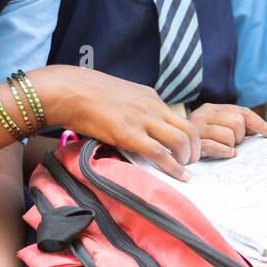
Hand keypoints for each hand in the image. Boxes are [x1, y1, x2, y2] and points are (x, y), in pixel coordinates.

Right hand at [32, 66, 200, 180]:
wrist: (70, 90)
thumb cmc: (88, 94)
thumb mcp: (122, 96)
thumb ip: (135, 110)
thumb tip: (138, 128)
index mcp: (151, 98)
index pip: (180, 119)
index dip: (189, 137)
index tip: (188, 151)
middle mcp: (153, 107)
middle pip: (190, 129)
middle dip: (196, 150)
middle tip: (191, 163)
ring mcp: (142, 119)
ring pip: (180, 141)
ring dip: (187, 159)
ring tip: (184, 171)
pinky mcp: (129, 133)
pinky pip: (160, 153)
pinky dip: (173, 167)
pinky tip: (179, 177)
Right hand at [188, 103, 266, 158]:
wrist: (164, 140)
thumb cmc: (196, 139)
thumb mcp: (216, 127)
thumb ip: (235, 125)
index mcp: (213, 108)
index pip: (243, 112)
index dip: (261, 124)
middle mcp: (204, 113)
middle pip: (238, 123)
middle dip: (240, 137)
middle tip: (233, 144)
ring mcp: (197, 127)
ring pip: (229, 135)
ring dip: (231, 145)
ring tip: (222, 149)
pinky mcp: (192, 142)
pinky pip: (214, 146)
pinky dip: (224, 151)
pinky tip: (226, 154)